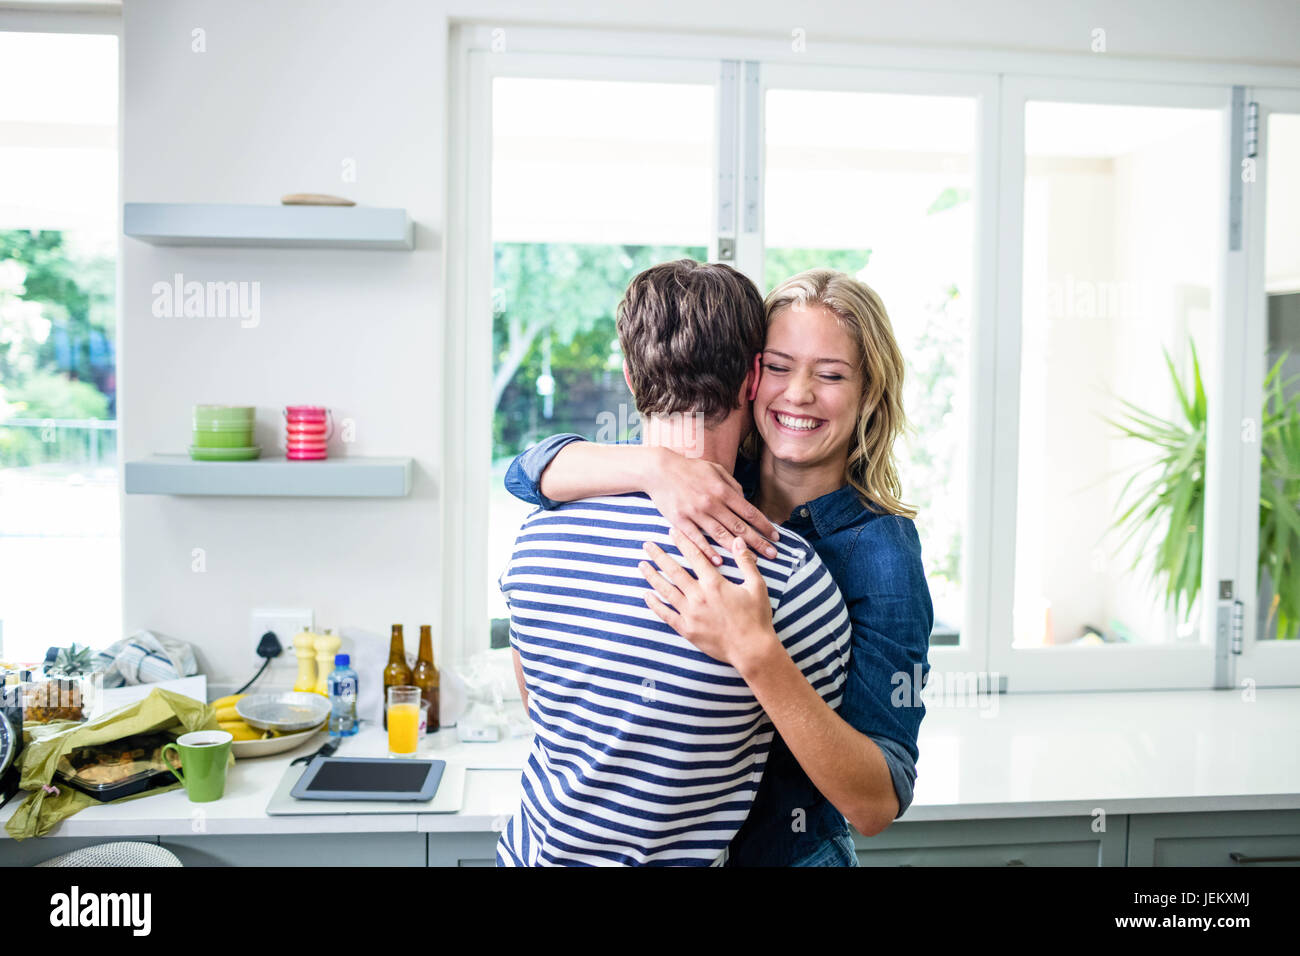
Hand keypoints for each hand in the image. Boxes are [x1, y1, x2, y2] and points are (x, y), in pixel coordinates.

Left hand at [639, 528, 778, 673]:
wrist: (751, 649)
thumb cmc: (756, 617)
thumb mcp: (756, 586)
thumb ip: (745, 561)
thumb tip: (737, 540)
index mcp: (714, 583)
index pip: (694, 556)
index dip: (682, 541)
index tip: (671, 531)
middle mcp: (698, 596)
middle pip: (674, 571)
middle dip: (659, 556)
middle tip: (647, 544)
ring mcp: (690, 613)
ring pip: (666, 591)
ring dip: (652, 576)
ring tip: (641, 565)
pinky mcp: (687, 629)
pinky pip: (666, 615)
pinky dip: (655, 605)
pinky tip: (646, 595)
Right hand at [644, 449, 779, 563]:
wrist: (659, 470)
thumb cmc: (690, 469)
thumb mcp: (715, 470)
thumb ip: (732, 484)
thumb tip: (745, 500)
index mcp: (723, 490)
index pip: (749, 512)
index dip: (764, 526)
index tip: (776, 537)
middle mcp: (712, 503)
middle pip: (739, 527)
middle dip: (759, 542)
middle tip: (773, 554)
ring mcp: (696, 513)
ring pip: (721, 535)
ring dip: (739, 550)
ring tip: (754, 561)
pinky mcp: (680, 521)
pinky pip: (696, 539)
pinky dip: (708, 551)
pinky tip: (719, 561)